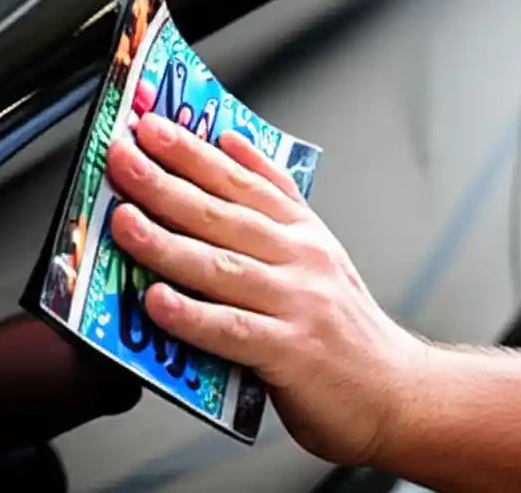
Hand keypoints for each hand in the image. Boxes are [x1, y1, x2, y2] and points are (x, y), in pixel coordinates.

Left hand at [106, 113, 426, 463]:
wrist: (397, 394)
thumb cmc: (345, 328)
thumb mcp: (319, 249)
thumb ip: (276, 196)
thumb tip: (232, 144)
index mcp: (300, 232)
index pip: (238, 181)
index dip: (190, 151)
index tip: (149, 126)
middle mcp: (299, 260)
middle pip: (222, 215)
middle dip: (165, 182)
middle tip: (123, 158)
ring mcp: (296, 304)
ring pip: (221, 267)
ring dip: (166, 242)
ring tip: (124, 222)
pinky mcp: (291, 353)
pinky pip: (233, 330)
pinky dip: (192, 316)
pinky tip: (157, 303)